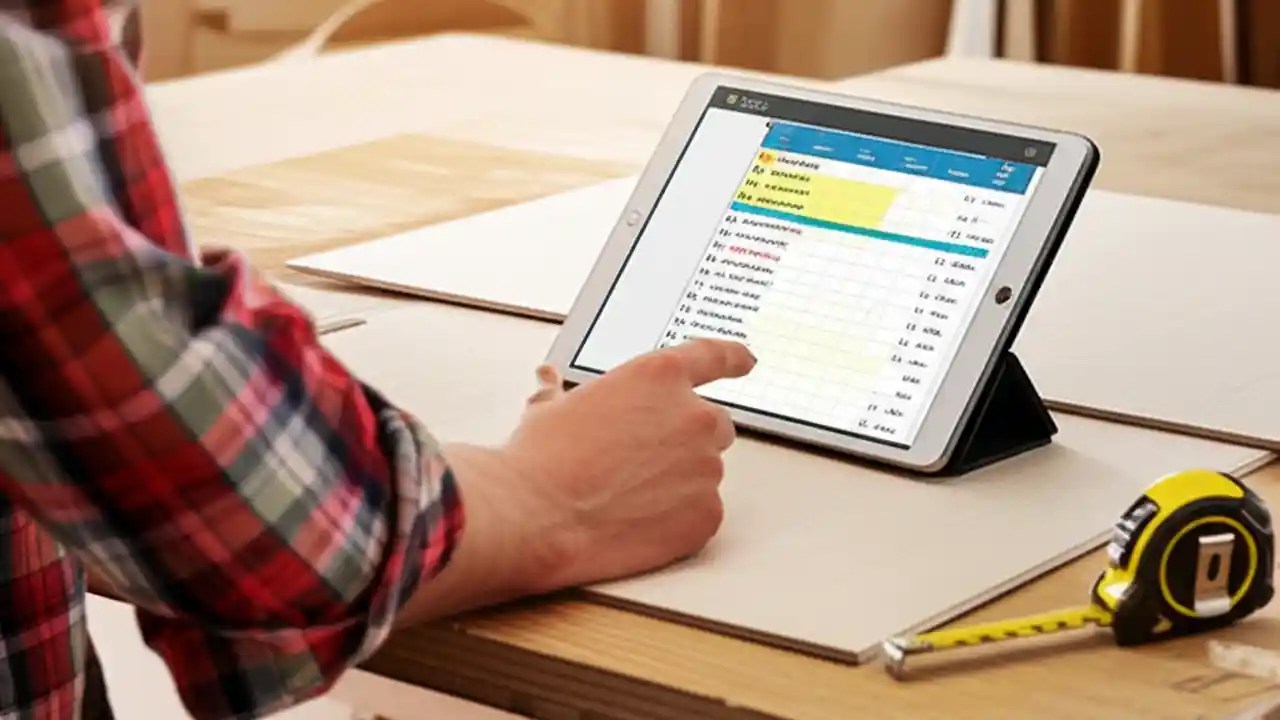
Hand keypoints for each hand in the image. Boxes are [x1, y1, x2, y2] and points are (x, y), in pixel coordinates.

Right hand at [399, 339, 754, 622]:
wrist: (534, 515)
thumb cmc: (539, 460)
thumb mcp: (549, 409)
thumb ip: (564, 391)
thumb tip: (549, 379)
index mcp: (659, 377)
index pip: (714, 357)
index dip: (733, 358)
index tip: (748, 361)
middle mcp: (693, 416)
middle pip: (714, 425)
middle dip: (687, 440)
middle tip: (644, 463)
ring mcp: (706, 468)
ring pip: (705, 473)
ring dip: (678, 482)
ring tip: (626, 497)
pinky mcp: (707, 515)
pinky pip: (702, 513)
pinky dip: (678, 519)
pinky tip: (637, 523)